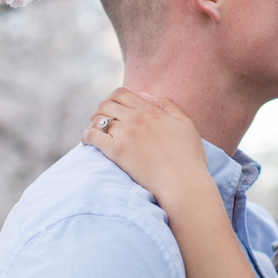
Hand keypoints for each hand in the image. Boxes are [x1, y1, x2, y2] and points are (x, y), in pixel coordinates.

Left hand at [83, 88, 210, 209]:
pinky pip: (93, 136)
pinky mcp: (116, 151)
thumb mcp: (186, 125)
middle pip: (106, 104)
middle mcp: (136, 118)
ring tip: (95, 133)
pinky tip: (88, 143)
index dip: (113, 99)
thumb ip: (169, 106)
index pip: (122, 93)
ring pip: (98, 120)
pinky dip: (87, 136)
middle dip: (100, 110)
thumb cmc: (190, 158)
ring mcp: (126, 134)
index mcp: (152, 110)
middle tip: (100, 121)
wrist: (184, 184)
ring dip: (93, 124)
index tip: (112, 109)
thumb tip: (146, 95)